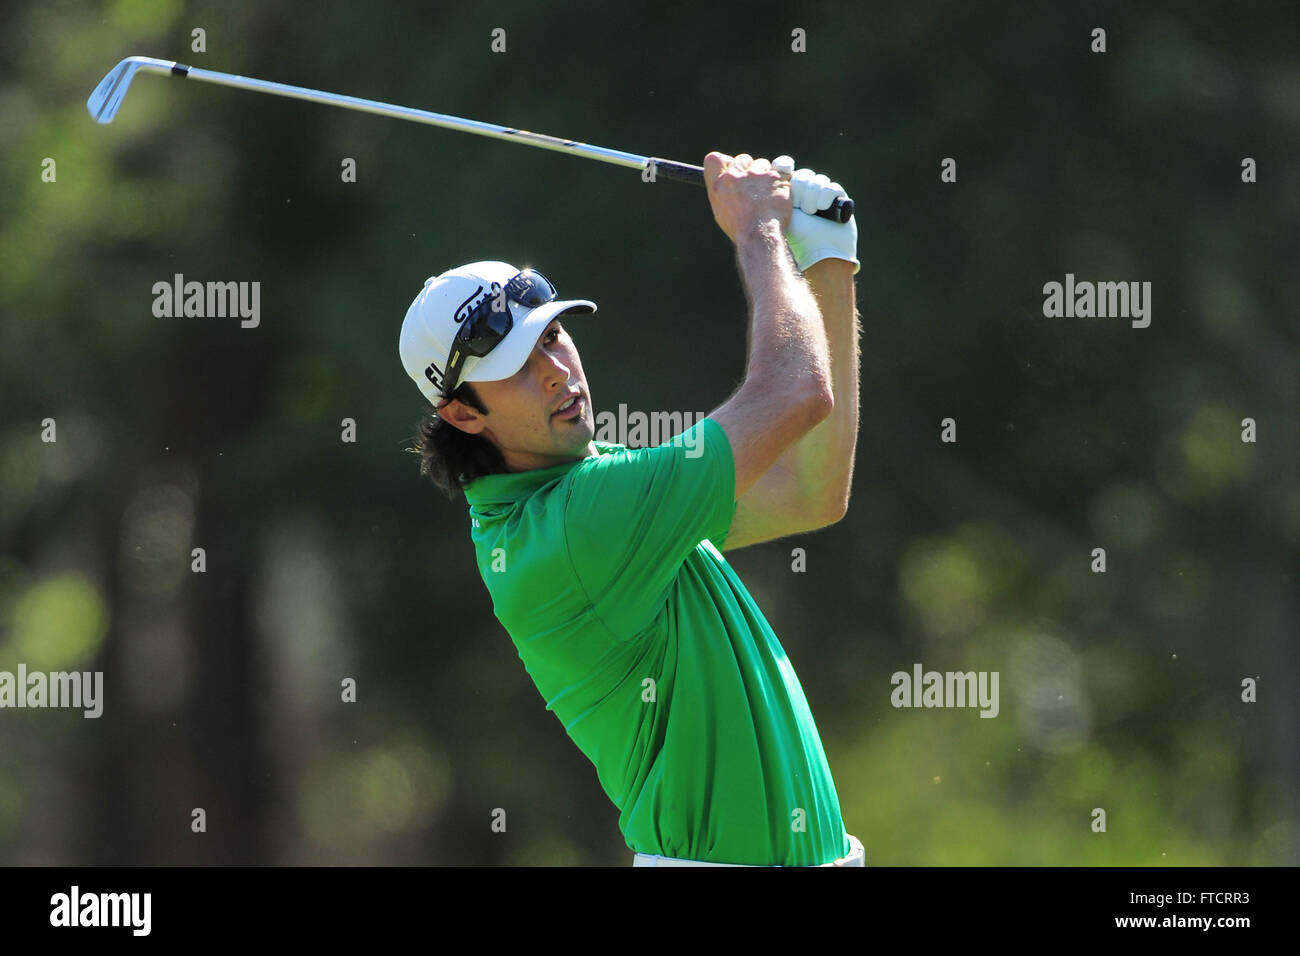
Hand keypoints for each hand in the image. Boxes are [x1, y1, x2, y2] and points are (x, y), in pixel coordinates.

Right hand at [704, 151, 792, 244]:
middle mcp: (734, 176)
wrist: (760, 236)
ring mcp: (755, 174)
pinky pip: (780, 171)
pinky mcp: (774, 176)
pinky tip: (779, 195)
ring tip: (767, 195)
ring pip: (762, 164)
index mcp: (718, 185)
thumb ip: (723, 191)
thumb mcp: (722, 212)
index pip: (714, 159)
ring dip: (766, 176)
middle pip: (743, 159)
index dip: (726, 163)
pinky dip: (781, 181)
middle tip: (756, 186)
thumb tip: (726, 181)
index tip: (734, 170)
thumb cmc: (741, 229)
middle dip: (750, 169)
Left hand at [773, 156, 858, 274]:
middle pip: (802, 175)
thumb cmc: (794, 238)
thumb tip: (755, 172)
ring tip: (811, 212)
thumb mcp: (775, 215)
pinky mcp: (838, 200)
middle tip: (799, 207)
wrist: (816, 254)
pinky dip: (825, 196)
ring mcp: (822, 196)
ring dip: (812, 195)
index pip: (785, 169)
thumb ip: (766, 197)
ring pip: (817, 180)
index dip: (784, 167)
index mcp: (787, 194)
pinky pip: (831, 187)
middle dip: (800, 188)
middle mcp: (804, 193)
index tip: (783, 171)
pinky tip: (822, 208)